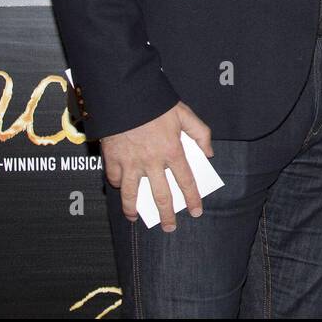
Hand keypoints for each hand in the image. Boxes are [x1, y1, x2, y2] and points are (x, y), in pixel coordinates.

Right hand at [100, 101, 212, 231]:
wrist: (126, 95)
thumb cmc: (156, 104)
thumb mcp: (185, 113)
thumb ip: (201, 133)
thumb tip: (208, 153)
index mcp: (172, 150)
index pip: (186, 181)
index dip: (192, 198)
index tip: (196, 211)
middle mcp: (152, 161)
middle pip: (161, 195)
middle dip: (167, 214)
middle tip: (169, 227)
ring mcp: (130, 162)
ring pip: (132, 194)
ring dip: (134, 209)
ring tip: (136, 218)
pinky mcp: (112, 159)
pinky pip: (115, 179)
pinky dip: (118, 185)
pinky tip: (121, 189)